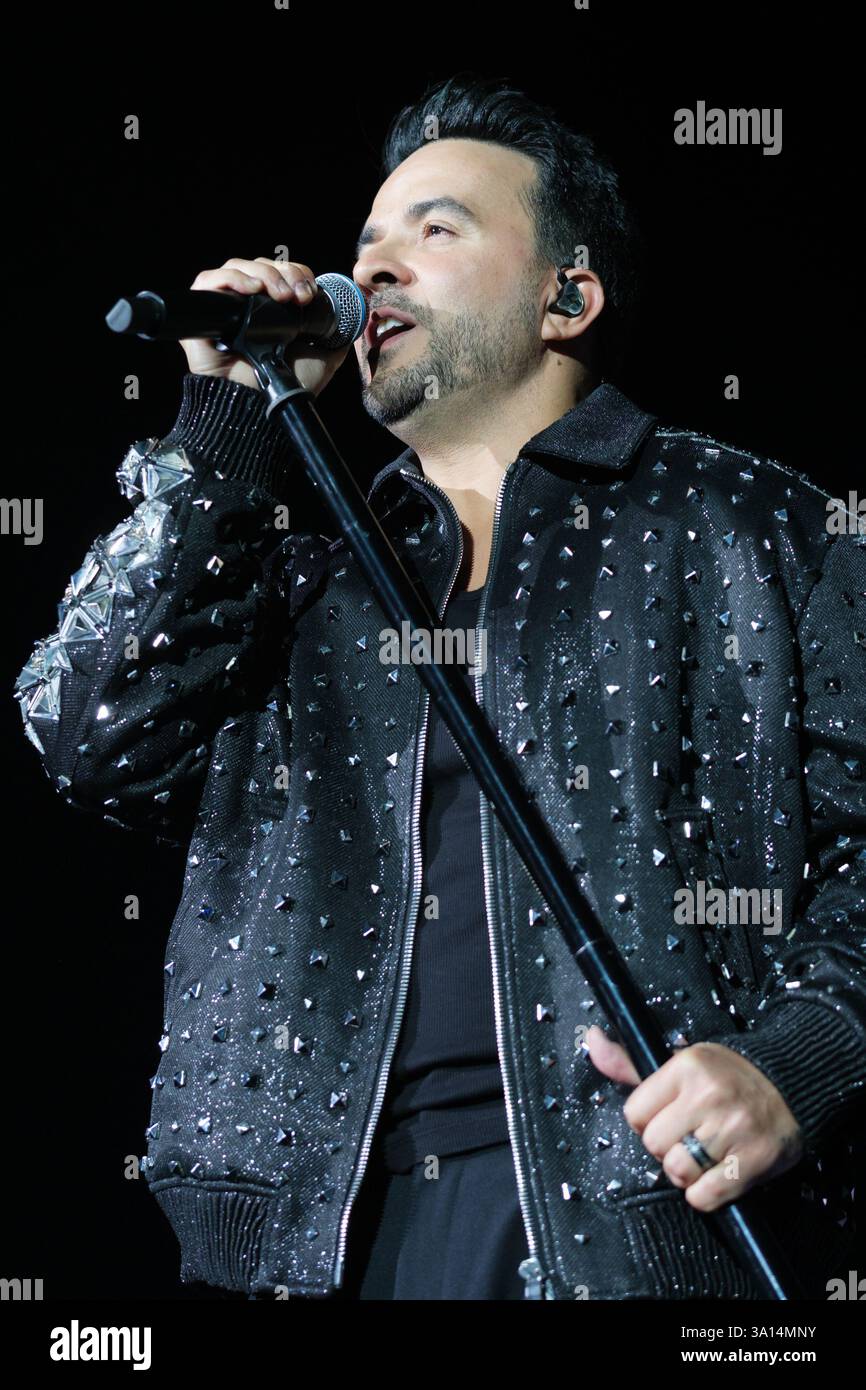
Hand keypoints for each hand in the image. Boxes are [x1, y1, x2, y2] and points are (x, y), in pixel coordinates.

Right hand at [179, 255, 351, 395]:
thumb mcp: (324, 358)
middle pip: (260, 266)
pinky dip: (230, 278)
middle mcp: (247, 306)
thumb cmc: (287, 387)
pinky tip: (250, 290)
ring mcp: (224, 309)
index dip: (296, 274)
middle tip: (299, 295)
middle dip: (284, 273)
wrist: (262, 408)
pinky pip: (208, 281)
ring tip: (279, 295)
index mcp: (272, 311)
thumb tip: (353, 316)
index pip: (280, 274)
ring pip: (237, 268)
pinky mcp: (202, 316)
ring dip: (263, 274)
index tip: (310, 293)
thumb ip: (337, 338)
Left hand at [583, 1025, 803, 1210]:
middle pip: (655, 1145)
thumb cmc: (728, 1075)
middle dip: (666, 1148)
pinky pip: (706, 1196)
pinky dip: (706, 1193)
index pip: (635, 1113)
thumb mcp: (681, 1062)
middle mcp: (709, 1095)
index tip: (666, 1117)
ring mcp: (733, 1128)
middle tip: (688, 1138)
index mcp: (686, 1067)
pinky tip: (717, 1173)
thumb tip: (591, 1041)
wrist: (792, 1084)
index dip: (647, 1122)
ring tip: (703, 1155)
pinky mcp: (754, 1160)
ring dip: (686, 1173)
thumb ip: (630, 1063)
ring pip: (678, 1171)